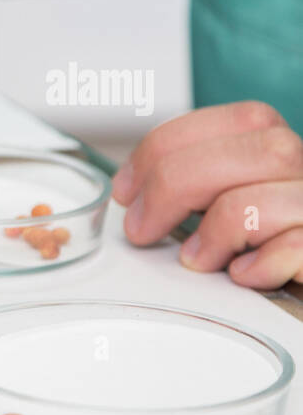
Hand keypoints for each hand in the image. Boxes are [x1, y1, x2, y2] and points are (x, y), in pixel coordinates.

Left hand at [113, 101, 302, 287]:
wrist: (296, 294)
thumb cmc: (260, 246)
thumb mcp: (226, 204)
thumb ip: (199, 187)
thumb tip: (138, 197)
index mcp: (281, 151)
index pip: (236, 120)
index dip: (168, 148)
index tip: (128, 190)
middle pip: (257, 148)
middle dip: (176, 185)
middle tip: (141, 228)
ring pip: (270, 196)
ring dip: (215, 230)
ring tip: (197, 258)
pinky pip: (296, 248)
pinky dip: (258, 265)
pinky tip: (242, 274)